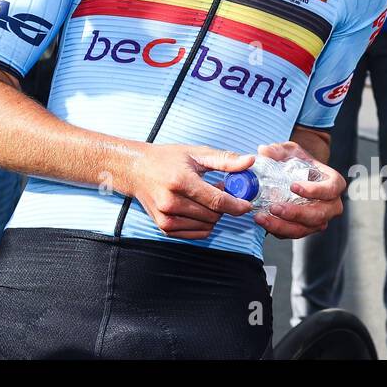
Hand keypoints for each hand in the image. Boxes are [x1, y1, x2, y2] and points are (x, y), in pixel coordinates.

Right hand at [125, 143, 254, 239]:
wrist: (136, 170)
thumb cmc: (166, 159)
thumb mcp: (196, 153)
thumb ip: (225, 160)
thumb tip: (250, 162)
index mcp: (180, 181)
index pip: (217, 201)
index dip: (237, 205)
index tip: (247, 204)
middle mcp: (171, 202)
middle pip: (214, 215)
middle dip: (224, 206)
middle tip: (220, 190)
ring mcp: (166, 218)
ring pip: (207, 226)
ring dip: (214, 214)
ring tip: (206, 197)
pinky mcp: (165, 228)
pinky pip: (197, 233)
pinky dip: (204, 223)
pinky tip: (198, 208)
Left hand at [251, 140, 345, 238]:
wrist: (294, 175)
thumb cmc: (298, 161)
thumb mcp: (289, 151)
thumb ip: (277, 150)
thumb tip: (264, 151)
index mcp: (333, 183)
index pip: (331, 189)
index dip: (315, 190)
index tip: (293, 186)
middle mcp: (331, 205)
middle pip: (319, 215)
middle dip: (296, 213)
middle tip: (275, 207)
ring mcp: (320, 219)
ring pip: (306, 228)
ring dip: (284, 225)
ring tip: (263, 217)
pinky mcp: (306, 228)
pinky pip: (294, 233)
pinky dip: (279, 230)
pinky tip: (264, 222)